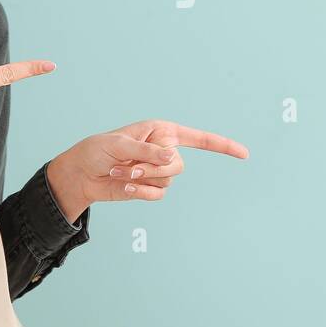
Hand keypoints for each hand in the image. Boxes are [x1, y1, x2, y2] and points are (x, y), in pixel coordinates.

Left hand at [45, 118, 248, 220]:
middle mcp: (165, 150)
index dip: (222, 146)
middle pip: (179, 166)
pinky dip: (138, 191)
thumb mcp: (120, 144)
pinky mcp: (149, 187)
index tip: (244, 154)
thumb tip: (173, 159)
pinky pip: (156, 195)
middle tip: (126, 164)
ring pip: (167, 182)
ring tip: (118, 171)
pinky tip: (122, 184)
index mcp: (162, 131)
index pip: (199, 139)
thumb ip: (148, 152)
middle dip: (152, 168)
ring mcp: (158, 171)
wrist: (81, 173)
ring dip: (140, 179)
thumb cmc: (98, 150)